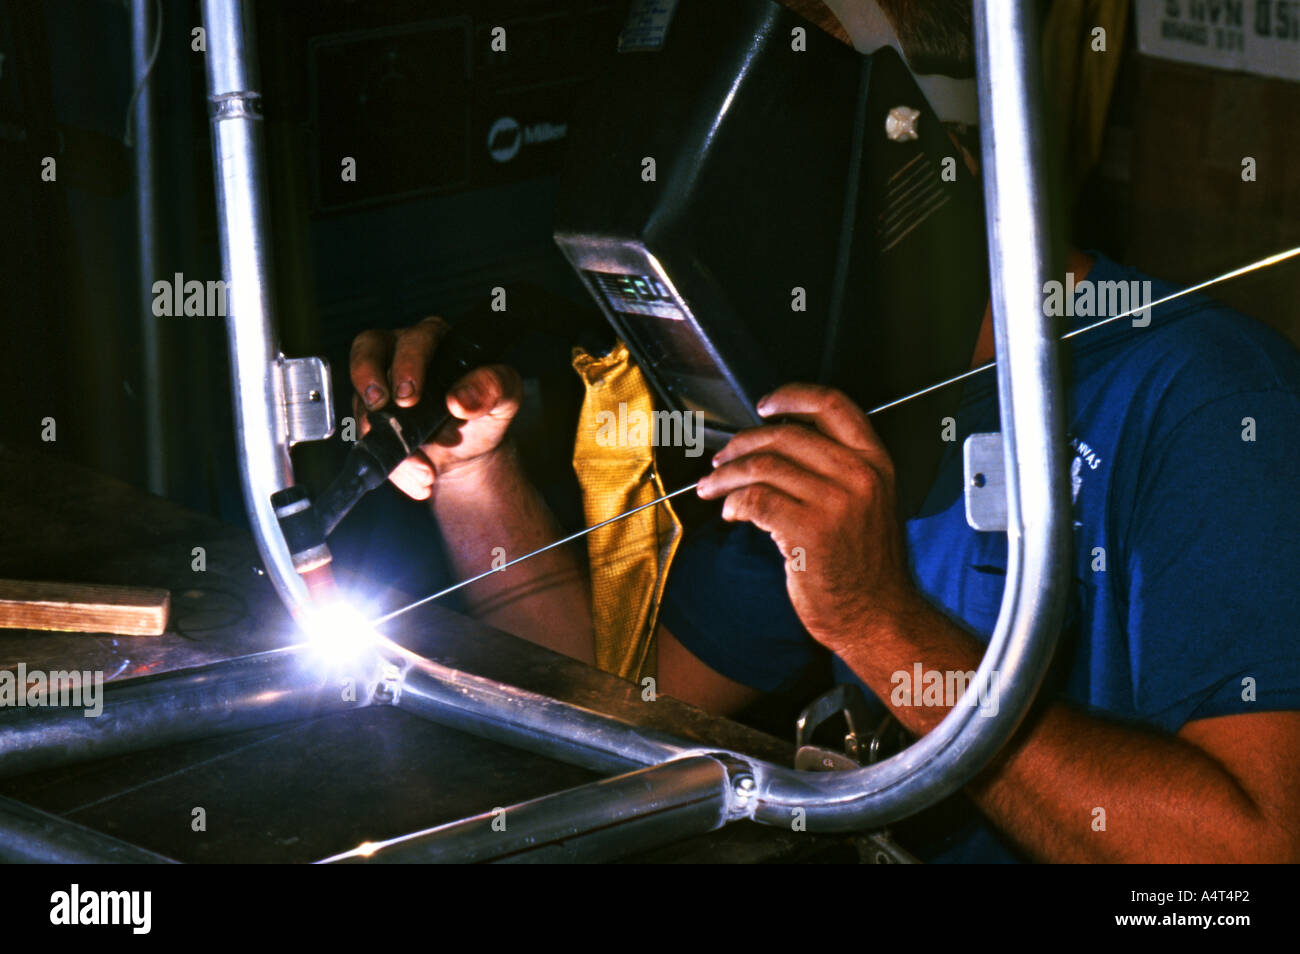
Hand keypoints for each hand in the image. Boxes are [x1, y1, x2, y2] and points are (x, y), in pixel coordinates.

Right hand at [348, 316, 521, 499]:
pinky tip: (420, 480)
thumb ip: (493, 387)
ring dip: (382, 436)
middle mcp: (400, 354)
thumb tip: (459, 399)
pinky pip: (365, 435)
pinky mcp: (370, 417)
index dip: (406, 363)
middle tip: (383, 408)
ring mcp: (381, 386)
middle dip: (370, 380)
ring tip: (422, 469)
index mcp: (435, 340)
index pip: (413, 337)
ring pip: (363, 400)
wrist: (468, 452)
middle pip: (368, 348)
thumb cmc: (486, 411)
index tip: (410, 395)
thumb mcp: (505, 396)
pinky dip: (393, 465)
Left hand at [695, 383, 915, 651]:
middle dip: (742, 445)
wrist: (877, 616)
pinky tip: (731, 513)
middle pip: (786, 435)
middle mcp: (859, 476)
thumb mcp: (866, 503)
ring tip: (712, 488)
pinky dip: (734, 502)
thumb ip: (834, 470)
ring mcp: (836, 503)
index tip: (764, 405)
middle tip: (720, 460)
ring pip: (764, 466)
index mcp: (875, 462)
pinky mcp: (810, 531)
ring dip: (727, 476)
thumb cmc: (864, 565)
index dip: (792, 396)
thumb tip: (774, 447)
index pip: (833, 406)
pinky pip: (756, 499)